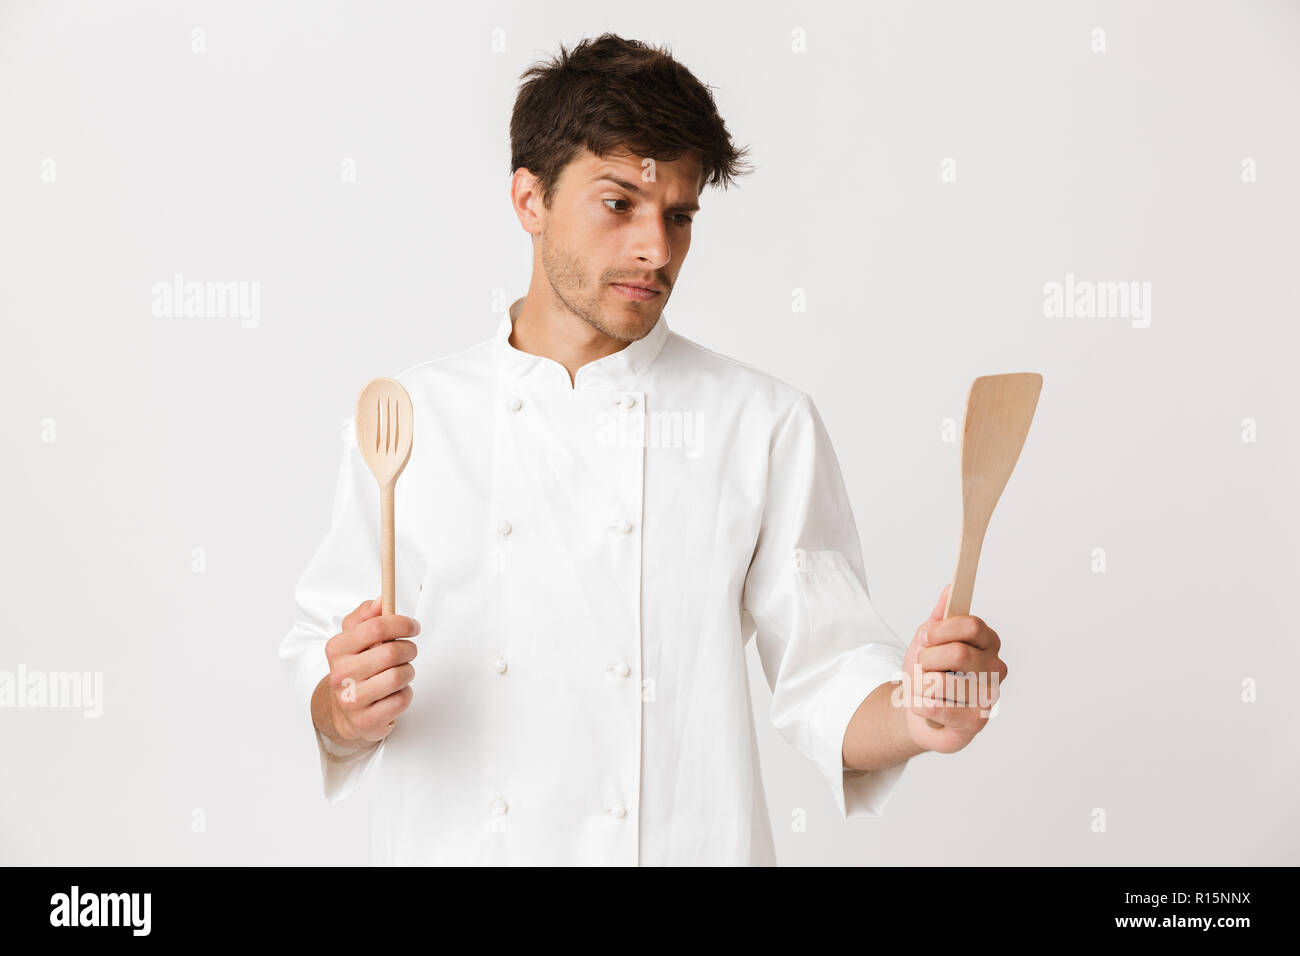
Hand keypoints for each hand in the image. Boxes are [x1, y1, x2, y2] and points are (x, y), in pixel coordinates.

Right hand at [323, 597, 420, 742]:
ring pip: (399, 676)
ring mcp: (352, 700)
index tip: (413, 626)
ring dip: (408, 672)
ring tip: (400, 672)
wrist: (345, 711)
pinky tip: (394, 693)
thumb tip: (381, 599)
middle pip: (392, 652)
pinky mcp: (367, 720)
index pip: (375, 627)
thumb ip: (366, 615)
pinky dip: (405, 693)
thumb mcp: (353, 637)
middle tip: (408, 651)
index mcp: (337, 649)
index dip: (401, 623)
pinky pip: (402, 699)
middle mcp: (340, 674)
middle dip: (409, 649)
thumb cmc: (355, 668)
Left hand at [899, 584, 1006, 753]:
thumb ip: (940, 616)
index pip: (972, 626)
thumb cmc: (927, 673)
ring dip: (920, 684)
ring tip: (926, 689)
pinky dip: (918, 703)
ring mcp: (989, 696)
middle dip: (928, 659)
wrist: (917, 709)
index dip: (942, 630)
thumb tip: (950, 588)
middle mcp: (996, 668)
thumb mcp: (929, 640)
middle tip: (923, 666)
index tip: (926, 637)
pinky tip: (925, 706)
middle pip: (958, 653)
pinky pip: (935, 706)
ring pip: (941, 682)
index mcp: (988, 643)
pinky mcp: (976, 721)